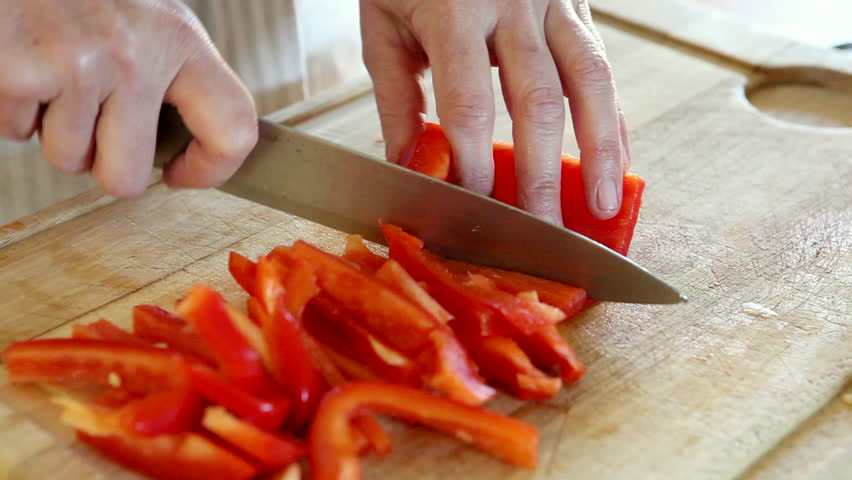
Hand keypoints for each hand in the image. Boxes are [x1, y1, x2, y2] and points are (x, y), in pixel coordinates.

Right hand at [0, 0, 256, 196]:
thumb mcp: (147, 19)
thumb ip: (172, 74)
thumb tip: (188, 147)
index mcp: (179, 38)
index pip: (234, 126)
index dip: (213, 169)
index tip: (182, 174)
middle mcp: (136, 53)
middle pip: (128, 175)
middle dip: (103, 163)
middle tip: (90, 122)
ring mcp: (78, 64)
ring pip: (69, 159)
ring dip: (54, 130)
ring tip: (51, 77)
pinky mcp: (20, 72)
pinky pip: (16, 133)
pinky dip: (14, 110)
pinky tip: (22, 66)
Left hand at [360, 0, 629, 221]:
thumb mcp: (384, 26)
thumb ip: (397, 99)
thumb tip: (409, 171)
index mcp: (454, 8)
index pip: (469, 103)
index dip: (474, 164)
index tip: (475, 210)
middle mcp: (512, 2)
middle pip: (536, 100)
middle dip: (542, 173)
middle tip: (542, 231)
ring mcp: (554, 0)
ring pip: (589, 80)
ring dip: (600, 150)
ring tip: (603, 206)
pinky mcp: (578, 4)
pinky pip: (602, 65)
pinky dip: (613, 118)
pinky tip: (617, 161)